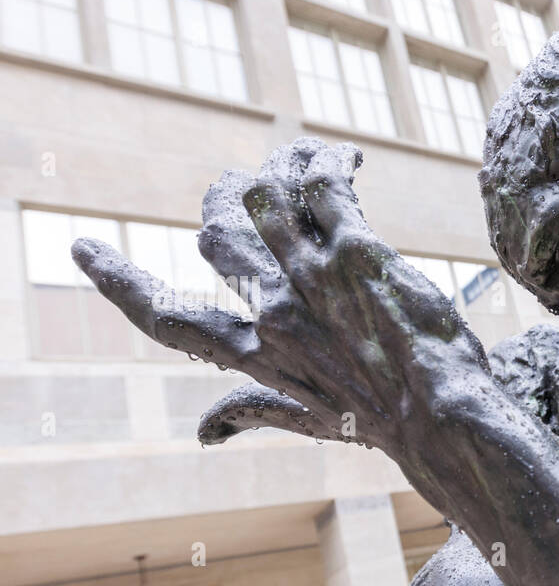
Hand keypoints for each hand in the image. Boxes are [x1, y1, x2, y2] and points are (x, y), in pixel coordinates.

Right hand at [71, 138, 488, 451]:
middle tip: (255, 176)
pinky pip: (322, 185)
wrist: (447, 422)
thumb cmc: (389, 424)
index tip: (84, 250)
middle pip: (216, 234)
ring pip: (266, 195)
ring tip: (309, 154)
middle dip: (225, 196)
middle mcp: (274, 315)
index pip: (168, 320)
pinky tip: (346, 159)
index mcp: (257, 357)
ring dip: (282, 164)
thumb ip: (255, 413)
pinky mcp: (358, 253)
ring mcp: (314, 280)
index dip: (120, 283)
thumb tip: (203, 431)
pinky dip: (326, 162)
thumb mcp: (314, 423)